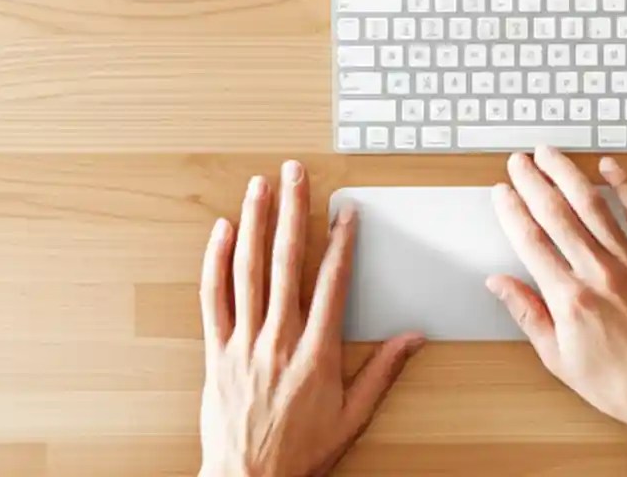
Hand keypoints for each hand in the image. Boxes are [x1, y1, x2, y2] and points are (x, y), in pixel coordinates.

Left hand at [198, 160, 423, 476]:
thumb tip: (412, 339)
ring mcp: (243, 343)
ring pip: (248, 271)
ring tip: (259, 188)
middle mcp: (278, 340)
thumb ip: (382, 372)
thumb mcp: (353, 416)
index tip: (346, 213)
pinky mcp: (217, 352)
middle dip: (293, 213)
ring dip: (254, 224)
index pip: (332, 284)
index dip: (341, 243)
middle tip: (295, 176)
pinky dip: (216, 262)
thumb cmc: (300, 452)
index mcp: (315, 353)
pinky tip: (222, 233)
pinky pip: (214, 298)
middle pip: (286, 263)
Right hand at [485, 146, 626, 426]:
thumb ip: (527, 313)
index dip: (511, 211)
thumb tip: (499, 282)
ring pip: (593, 204)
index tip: (501, 193)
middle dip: (533, 181)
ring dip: (568, 174)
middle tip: (518, 161)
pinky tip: (609, 167)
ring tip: (550, 154)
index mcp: (569, 297)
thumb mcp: (557, 357)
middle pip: (556, 213)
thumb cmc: (616, 381)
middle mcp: (598, 272)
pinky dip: (623, 185)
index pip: (530, 241)